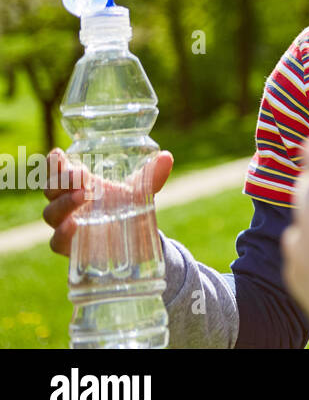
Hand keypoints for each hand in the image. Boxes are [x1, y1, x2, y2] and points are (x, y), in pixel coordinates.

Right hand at [42, 147, 172, 256]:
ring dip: (64, 203)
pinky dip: (63, 233)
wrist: (134, 238)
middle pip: (50, 190)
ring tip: (83, 195)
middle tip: (82, 174)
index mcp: (76, 184)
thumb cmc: (127, 205)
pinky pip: (56, 241)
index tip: (58, 153)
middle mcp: (65, 202)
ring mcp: (65, 224)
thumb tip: (167, 157)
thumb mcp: (140, 189)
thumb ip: (152, 175)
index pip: (56, 171)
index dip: (53, 163)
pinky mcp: (69, 246)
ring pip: (51, 213)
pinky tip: (75, 224)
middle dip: (62, 180)